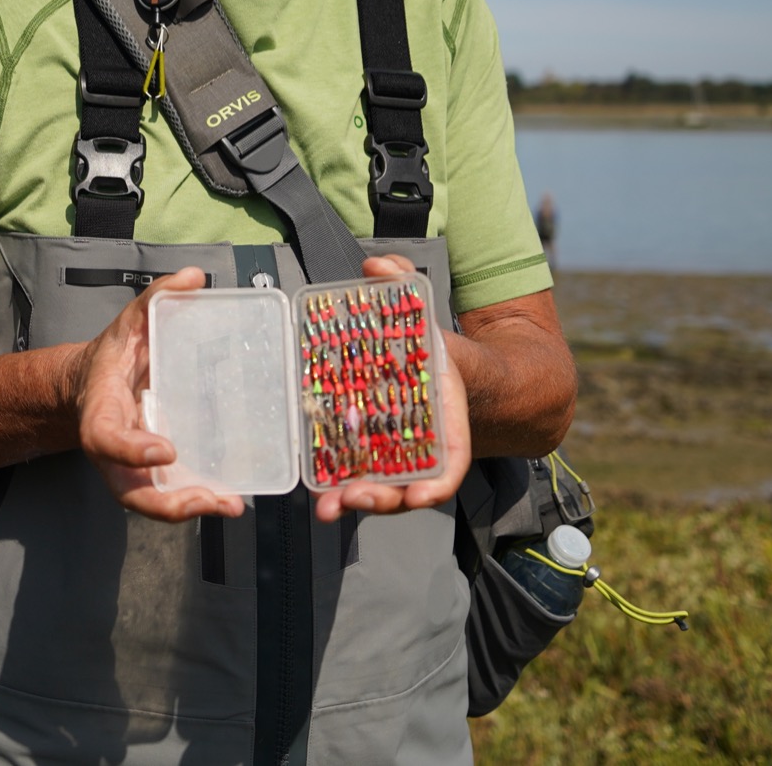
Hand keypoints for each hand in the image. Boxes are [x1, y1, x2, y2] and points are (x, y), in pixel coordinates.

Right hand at [73, 266, 246, 522]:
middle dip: (169, 501)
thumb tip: (192, 276)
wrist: (92, 384)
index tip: (166, 450)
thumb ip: (156, 299)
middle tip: (209, 497)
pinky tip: (230, 497)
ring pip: (153, 502)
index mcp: (101, 414)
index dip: (133, 451)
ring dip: (190, 507)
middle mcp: (113, 451)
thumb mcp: (129, 323)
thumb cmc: (113, 357)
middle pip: (131, 491)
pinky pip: (170, 494)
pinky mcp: (151, 474)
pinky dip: (197, 500)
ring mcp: (130, 469)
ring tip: (229, 503)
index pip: (107, 439)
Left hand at [309, 253, 471, 522]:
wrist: (452, 376)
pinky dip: (343, 490)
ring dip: (357, 502)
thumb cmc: (441, 351)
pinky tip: (320, 497)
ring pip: (384, 490)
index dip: (436, 483)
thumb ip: (404, 285)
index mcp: (449, 420)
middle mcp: (427, 446)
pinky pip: (365, 480)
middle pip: (409, 487)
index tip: (418, 497)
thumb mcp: (427, 316)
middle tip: (351, 498)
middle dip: (382, 498)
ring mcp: (403, 457)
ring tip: (327, 508)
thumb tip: (376, 264)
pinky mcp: (379, 458)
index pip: (451, 462)